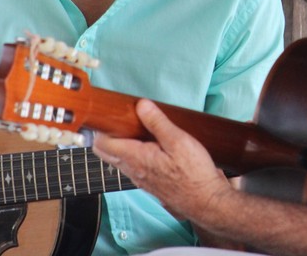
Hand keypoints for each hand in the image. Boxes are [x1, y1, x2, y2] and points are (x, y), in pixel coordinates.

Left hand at [92, 98, 236, 222]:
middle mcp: (132, 170)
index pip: (102, 143)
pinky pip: (132, 167)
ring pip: (119, 159)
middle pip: (105, 152)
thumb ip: (157, 122)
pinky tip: (150, 147)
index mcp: (136, 158)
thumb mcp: (178, 141)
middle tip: (121, 120)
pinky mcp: (148, 183)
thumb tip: (141, 105)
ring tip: (137, 129)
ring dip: (121, 144)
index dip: (101, 127)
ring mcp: (139, 179)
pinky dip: (133, 154)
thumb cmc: (194, 174)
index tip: (109, 115)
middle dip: (107, 135)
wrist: (205, 202)